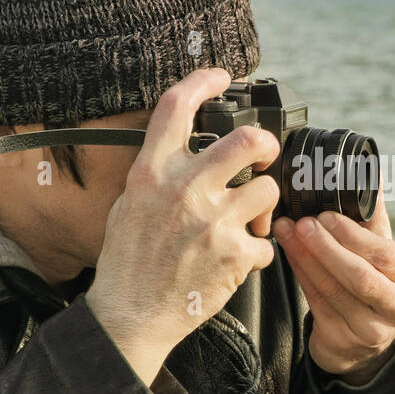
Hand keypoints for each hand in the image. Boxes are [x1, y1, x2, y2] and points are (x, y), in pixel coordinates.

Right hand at [86, 68, 281, 381]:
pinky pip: (267, 242)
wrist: (129, 316)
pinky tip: (238, 263)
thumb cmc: (127, 264)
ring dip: (263, 207)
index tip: (223, 77)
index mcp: (152, 172)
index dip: (204, 80)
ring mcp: (212, 221)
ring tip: (248, 224)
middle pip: (248, 139)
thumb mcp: (128, 206)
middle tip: (264, 157)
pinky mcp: (234, 254)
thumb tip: (182, 152)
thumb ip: (157, 176)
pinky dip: (258, 254)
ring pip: (268, 188)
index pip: (177, 105)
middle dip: (266, 144)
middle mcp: (183, 189)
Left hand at [272, 197, 394, 385]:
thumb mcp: (381, 246)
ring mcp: (374, 330)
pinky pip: (317, 302)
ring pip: (334, 290)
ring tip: (287, 231)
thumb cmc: (375, 277)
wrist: (366, 333)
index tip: (324, 215)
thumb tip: (366, 168)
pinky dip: (301, 275)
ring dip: (306, 258)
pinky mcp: (345, 342)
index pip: (385, 255)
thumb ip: (372, 212)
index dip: (352, 236)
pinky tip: (289, 253)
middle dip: (326, 247)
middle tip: (301, 223)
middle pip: (360, 276)